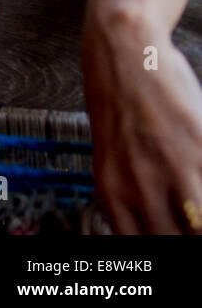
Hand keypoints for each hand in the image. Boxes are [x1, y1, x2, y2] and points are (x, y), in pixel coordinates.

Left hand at [81, 8, 201, 232]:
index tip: (179, 237)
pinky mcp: (198, 145)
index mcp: (113, 197)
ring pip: (199, 224)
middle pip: (175, 243)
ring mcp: (170, 169)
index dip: (166, 253)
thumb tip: (148, 231)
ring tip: (199, 200)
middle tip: (193, 218)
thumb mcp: (114, 163)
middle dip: (189, 235)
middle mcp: (138, 190)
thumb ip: (129, 203)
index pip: (143, 251)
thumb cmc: (122, 109)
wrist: (122, 54)